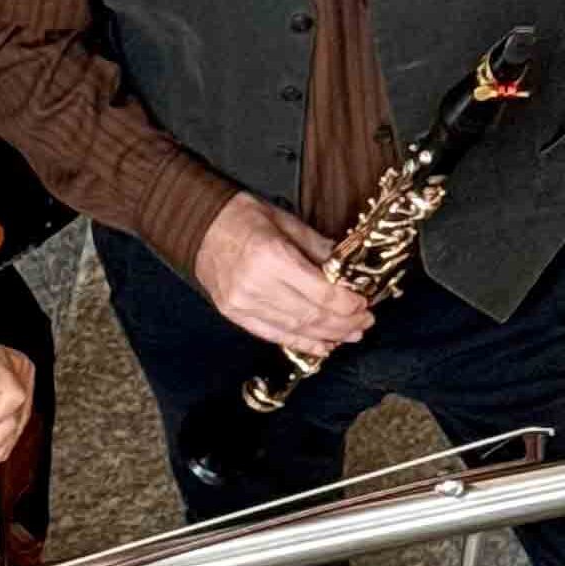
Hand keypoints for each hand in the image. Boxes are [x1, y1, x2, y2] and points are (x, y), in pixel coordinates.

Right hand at [193, 193, 373, 354]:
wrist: (200, 226)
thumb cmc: (244, 218)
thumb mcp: (287, 223)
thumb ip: (318, 248)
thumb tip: (347, 270)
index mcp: (272, 257)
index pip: (320, 292)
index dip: (347, 303)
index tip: (364, 304)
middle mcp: (256, 285)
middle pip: (311, 315)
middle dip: (343, 322)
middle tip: (364, 322)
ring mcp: (242, 303)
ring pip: (295, 328)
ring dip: (327, 335)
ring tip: (350, 335)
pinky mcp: (234, 313)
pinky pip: (273, 334)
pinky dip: (299, 343)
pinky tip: (321, 346)